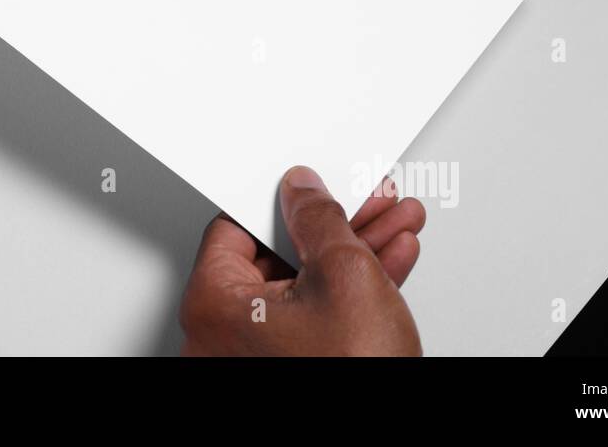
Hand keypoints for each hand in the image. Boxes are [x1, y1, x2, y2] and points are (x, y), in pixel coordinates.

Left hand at [179, 166, 424, 355]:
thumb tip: (305, 193)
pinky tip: (389, 263)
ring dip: (357, 252)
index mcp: (213, 304)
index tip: (317, 187)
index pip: (238, 226)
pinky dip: (355, 291)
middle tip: (368, 202)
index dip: (286, 200)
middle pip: (279, 255)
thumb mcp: (344, 274)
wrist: (383, 446)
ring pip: (307, 285)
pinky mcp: (292, 371)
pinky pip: (319, 318)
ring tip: (394, 225)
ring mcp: (256, 360)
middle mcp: (224, 337)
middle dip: (337, 225)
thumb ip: (321, 220)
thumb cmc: (348, 378)